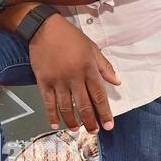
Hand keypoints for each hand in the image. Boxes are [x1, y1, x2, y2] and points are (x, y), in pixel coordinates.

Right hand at [27, 17, 119, 132]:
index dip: (104, 112)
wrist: (44, 28)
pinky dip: (52, 115)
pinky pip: (48, 102)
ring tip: (77, 129)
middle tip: (94, 131)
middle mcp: (74, 77)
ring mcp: (58, 81)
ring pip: (66, 107)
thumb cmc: (70, 37)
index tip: (108, 125)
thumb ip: (104, 66)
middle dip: (90, 121)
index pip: (99, 95)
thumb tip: (117, 81)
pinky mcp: (44, 82)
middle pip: (84, 105)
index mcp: (88, 69)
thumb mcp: (92, 48)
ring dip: (72, 121)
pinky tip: (56, 124)